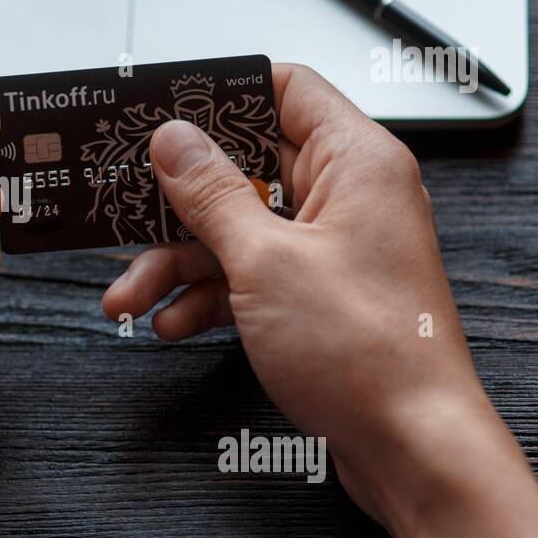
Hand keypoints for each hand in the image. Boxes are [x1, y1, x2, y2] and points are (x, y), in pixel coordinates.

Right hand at [100, 64, 493, 522]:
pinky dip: (209, 295)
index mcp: (355, 162)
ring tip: (130, 294)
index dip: (220, 96)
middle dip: (179, 200)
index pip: (284, 89)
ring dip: (179, 261)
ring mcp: (334, 248)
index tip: (161, 115)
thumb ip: (212, 193)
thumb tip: (175, 140)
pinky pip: (251, 274)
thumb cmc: (369, 353)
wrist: (411, 447)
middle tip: (125, 209)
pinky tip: (172, 320)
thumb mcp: (264, 260)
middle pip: (247, 166)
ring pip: (239, 228)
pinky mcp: (320, 295)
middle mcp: (350, 196)